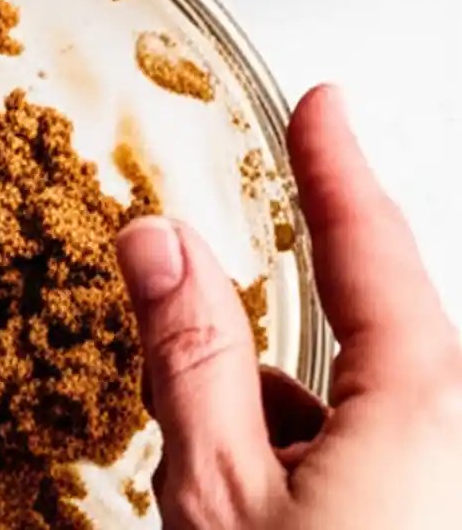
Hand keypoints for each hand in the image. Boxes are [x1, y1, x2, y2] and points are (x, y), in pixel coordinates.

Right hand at [116, 84, 461, 528]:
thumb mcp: (223, 493)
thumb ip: (192, 359)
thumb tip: (160, 243)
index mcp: (422, 405)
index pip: (370, 247)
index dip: (335, 166)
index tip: (320, 103)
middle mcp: (458, 434)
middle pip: (356, 331)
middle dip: (265, 344)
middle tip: (203, 378)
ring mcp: (447, 477)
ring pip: (352, 403)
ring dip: (279, 419)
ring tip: (225, 490)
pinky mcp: (432, 509)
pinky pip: (372, 452)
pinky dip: (308, 460)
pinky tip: (256, 512)